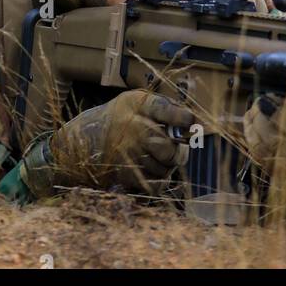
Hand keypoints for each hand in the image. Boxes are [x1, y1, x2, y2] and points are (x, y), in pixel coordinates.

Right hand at [51, 89, 193, 193]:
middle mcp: (134, 130)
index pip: (164, 111)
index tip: (190, 122)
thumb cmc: (125, 115)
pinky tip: (156, 170)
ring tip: (161, 157)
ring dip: (169, 165)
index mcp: (139, 106)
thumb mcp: (139, 100)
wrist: (92, 135)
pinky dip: (160, 180)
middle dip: (179, 151)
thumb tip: (194, 122)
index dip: (181, 118)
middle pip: (167, 147)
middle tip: (178, 149)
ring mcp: (129, 153)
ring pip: (164, 168)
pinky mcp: (126, 174)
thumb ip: (167, 107)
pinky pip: (154, 185)